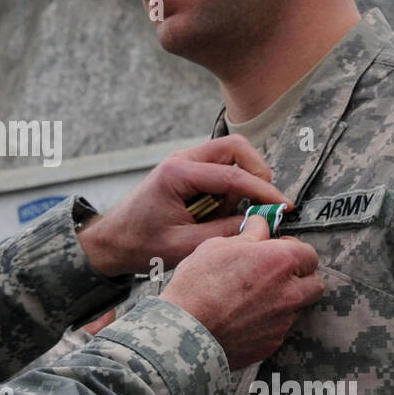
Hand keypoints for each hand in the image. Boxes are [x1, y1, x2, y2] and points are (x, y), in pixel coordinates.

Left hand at [77, 136, 289, 276]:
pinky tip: (216, 214)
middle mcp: (182, 160)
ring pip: (231, 157)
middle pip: (236, 148)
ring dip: (241, 183)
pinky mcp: (186, 173)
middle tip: (263, 204)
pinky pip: (220, 171)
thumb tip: (258, 224)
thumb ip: (223, 233)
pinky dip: (229, 188)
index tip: (283, 206)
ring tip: (228, 216)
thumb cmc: (139, 244)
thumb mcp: (183, 246)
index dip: (263, 191)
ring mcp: (184, 163)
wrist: (110, 242)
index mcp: (178, 174)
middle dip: (256, 173)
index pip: (233, 174)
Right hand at [161, 216, 323, 368]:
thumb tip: (260, 227)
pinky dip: (268, 321)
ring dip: (285, 300)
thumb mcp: (217, 245)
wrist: (186, 332)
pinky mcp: (272, 343)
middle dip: (300, 277)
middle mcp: (290, 292)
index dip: (293, 250)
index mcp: (280, 261)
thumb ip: (248, 235)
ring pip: (297, 307)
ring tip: (254, 297)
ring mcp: (283, 321)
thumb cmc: (198, 284)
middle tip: (276, 274)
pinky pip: (279, 328)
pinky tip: (243, 317)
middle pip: (315, 284)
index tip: (277, 249)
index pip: (309, 254)